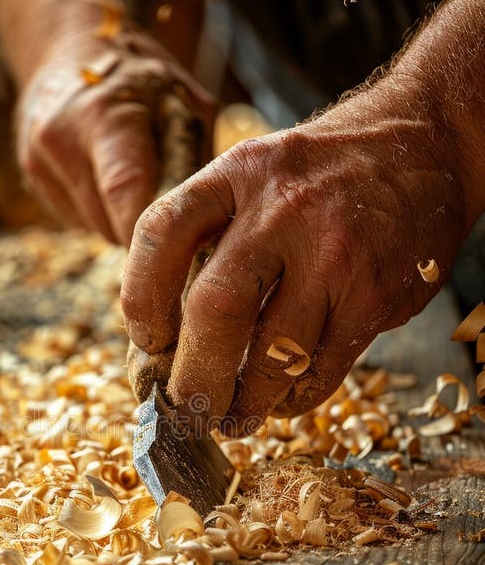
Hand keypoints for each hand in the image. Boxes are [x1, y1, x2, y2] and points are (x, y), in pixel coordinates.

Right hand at [17, 30, 214, 245]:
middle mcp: (61, 138)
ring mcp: (39, 159)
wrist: (74, 48)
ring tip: (136, 185)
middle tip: (167, 212)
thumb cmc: (142, 79)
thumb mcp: (184, 103)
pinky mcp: (32, 174)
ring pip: (94, 227)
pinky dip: (100, 210)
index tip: (176, 250)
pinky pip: (78, 217)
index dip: (149, 231)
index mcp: (104, 116)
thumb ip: (196, 161)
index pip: (124, 191)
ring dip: (121, 220)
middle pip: (110, 221)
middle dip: (142, 229)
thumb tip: (212, 224)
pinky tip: (107, 179)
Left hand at [121, 101, 466, 433]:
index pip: (161, 234)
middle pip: (214, 309)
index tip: (146, 341)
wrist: (424, 145)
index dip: (140, 298)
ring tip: (233, 419)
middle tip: (186, 406)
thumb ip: (213, 235)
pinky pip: (321, 369)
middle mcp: (282, 210)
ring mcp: (332, 254)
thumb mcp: (258, 175)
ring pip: (271, 354)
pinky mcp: (373, 295)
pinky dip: (294, 399)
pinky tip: (281, 402)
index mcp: (237, 174)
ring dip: (245, 402)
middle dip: (194, 375)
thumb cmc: (324, 176)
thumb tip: (172, 337)